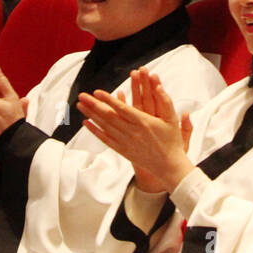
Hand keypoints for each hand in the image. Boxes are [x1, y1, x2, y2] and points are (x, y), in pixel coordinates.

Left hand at [77, 69, 193, 193]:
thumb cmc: (171, 141)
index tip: (97, 92)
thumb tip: (158, 86)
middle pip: (109, 117)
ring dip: (91, 115)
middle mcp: (132, 132)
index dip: (109, 100)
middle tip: (82, 95)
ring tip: (80, 105)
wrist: (169, 166)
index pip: (122, 109)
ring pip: (105, 127)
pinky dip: (95, 131)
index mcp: (144, 122)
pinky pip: (106, 139)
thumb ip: (165, 101)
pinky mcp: (123, 150)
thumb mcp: (172, 119)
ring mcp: (126, 142)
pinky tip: (86, 123)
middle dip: (94, 105)